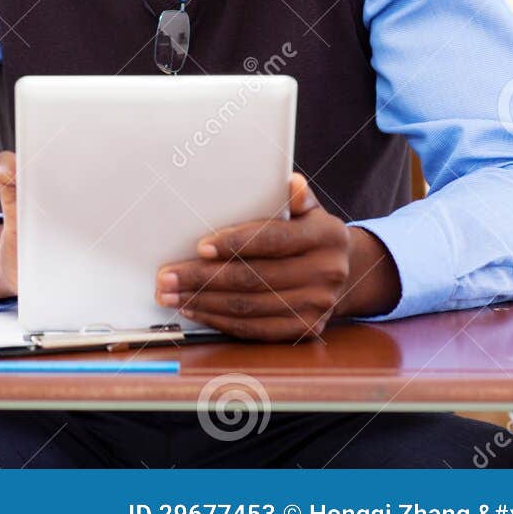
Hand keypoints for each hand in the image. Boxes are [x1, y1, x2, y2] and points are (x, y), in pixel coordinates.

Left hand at [155, 173, 399, 340]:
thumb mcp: (310, 209)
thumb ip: (296, 197)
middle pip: (253, 277)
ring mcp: (317, 306)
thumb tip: (290, 182)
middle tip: (167, 275)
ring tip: (170, 293)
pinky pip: (254, 329)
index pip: (273, 240)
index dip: (235, 244)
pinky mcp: (305, 331)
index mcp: (326, 236)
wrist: (345, 272)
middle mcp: (327, 273)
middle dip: (203, 277)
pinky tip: (195, 309)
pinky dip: (219, 320)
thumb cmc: (310, 234)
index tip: (200, 246)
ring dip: (203, 301)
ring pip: (249, 306)